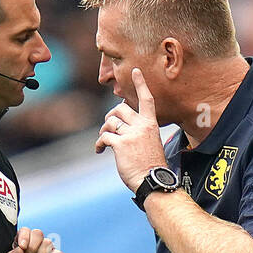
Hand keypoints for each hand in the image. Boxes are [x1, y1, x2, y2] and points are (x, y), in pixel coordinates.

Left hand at [94, 68, 167, 192]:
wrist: (153, 181)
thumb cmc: (151, 166)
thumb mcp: (150, 143)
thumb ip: (139, 132)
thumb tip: (120, 126)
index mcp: (151, 124)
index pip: (147, 99)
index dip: (140, 84)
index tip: (136, 71)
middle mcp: (142, 126)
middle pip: (120, 109)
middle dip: (110, 116)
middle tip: (108, 127)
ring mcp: (131, 134)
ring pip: (110, 122)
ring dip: (104, 130)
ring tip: (104, 142)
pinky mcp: (121, 144)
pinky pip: (105, 136)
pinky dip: (99, 143)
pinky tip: (100, 150)